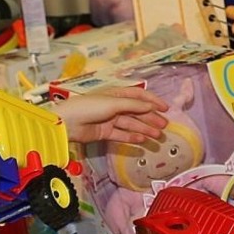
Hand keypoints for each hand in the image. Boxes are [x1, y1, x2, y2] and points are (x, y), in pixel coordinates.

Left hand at [55, 86, 169, 144]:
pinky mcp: (105, 133)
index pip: (139, 95)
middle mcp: (114, 105)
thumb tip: (151, 106)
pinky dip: (132, 137)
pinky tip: (143, 140)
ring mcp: (109, 120)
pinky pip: (122, 135)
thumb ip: (133, 105)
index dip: (153, 101)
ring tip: (158, 136)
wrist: (67, 123)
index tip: (166, 109)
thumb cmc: (89, 107)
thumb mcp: (113, 103)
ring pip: (131, 124)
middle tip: (165, 126)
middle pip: (137, 111)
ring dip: (145, 129)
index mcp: (115, 93)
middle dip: (151, 118)